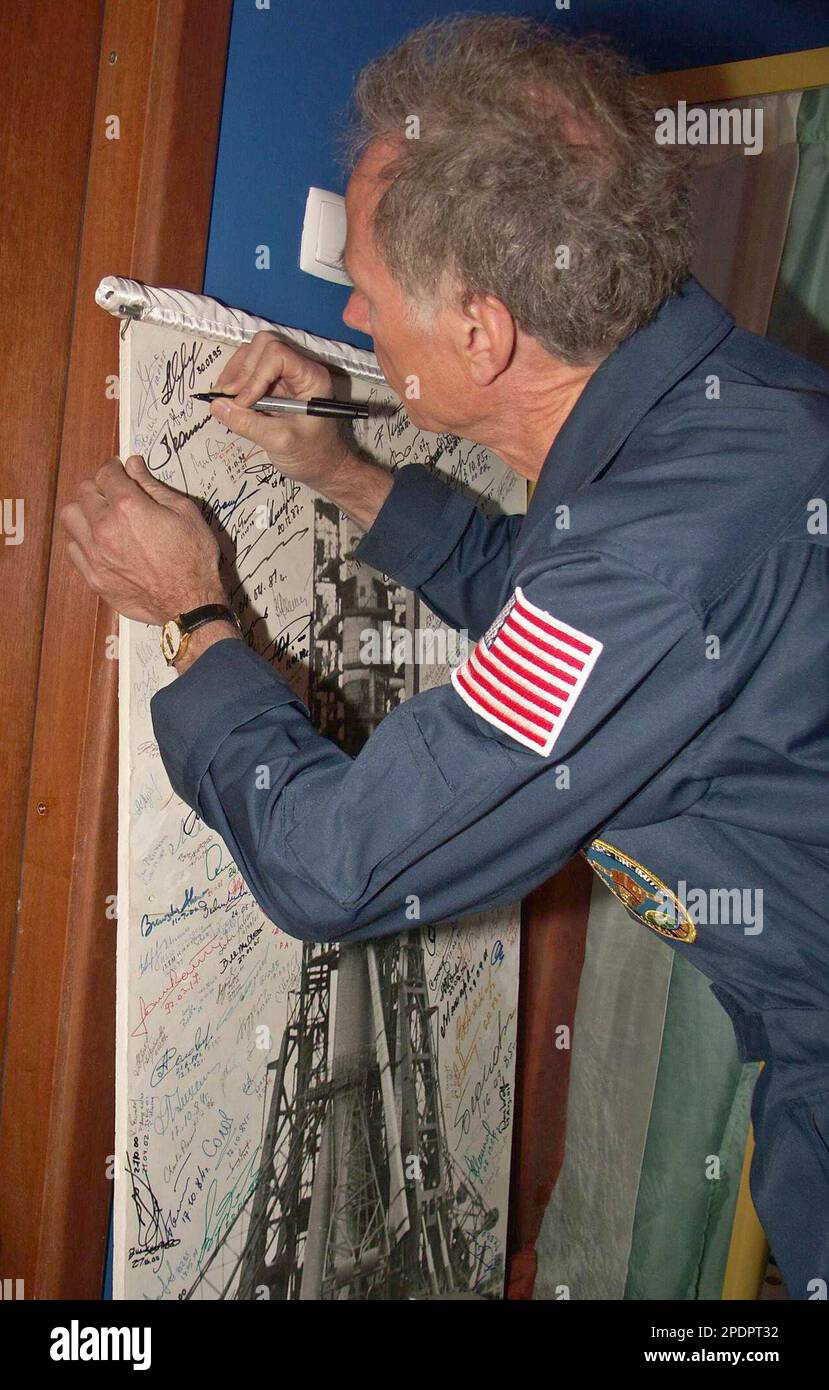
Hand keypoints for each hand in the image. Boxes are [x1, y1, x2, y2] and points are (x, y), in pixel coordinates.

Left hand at [61, 456, 226, 623]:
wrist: (189, 602)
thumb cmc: (193, 557)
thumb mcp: (184, 512)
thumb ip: (153, 486)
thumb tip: (133, 465)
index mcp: (128, 506)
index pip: (106, 473)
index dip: (114, 468)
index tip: (119, 470)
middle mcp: (105, 527)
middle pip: (84, 491)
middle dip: (100, 487)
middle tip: (113, 493)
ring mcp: (95, 554)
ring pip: (70, 517)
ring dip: (84, 511)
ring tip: (101, 517)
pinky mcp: (93, 576)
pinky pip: (73, 549)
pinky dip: (83, 540)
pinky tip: (100, 543)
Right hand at [210, 330, 352, 492]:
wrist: (322, 467)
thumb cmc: (311, 455)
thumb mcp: (280, 442)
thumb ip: (249, 423)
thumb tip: (217, 405)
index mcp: (311, 377)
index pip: (278, 354)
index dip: (256, 374)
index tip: (244, 402)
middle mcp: (299, 369)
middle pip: (263, 346)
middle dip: (242, 370)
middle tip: (228, 397)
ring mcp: (285, 374)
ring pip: (253, 353)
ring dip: (234, 373)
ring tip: (224, 398)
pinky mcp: (273, 384)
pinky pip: (249, 370)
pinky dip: (235, 381)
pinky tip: (229, 400)